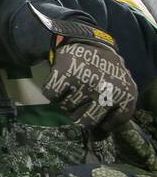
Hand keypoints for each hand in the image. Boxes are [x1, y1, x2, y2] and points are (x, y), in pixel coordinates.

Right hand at [34, 10, 138, 131]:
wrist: (86, 39)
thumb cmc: (104, 69)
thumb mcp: (121, 89)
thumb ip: (116, 113)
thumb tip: (98, 137)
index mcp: (125, 96)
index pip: (107, 125)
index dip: (99, 120)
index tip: (96, 109)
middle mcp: (106, 91)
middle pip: (84, 122)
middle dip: (78, 114)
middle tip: (79, 102)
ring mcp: (84, 83)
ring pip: (65, 109)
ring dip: (65, 102)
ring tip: (71, 88)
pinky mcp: (63, 74)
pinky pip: (51, 95)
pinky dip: (52, 91)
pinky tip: (60, 82)